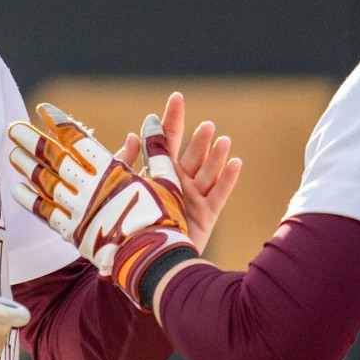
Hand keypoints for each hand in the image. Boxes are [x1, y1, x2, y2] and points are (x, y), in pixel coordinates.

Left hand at [8, 102, 193, 303]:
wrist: (152, 260)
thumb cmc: (164, 219)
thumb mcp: (166, 180)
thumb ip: (157, 149)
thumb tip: (153, 120)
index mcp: (111, 171)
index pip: (78, 140)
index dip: (60, 124)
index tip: (43, 110)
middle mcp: (89, 187)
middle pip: (55, 159)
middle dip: (33, 141)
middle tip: (14, 128)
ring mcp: (78, 210)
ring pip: (47, 183)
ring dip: (28, 167)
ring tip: (13, 154)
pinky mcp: (73, 232)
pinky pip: (46, 213)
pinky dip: (31, 201)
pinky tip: (17, 190)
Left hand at [114, 93, 241, 252]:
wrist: (143, 262)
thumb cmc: (132, 226)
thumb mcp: (125, 188)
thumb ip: (127, 162)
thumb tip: (132, 135)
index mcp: (159, 173)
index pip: (166, 140)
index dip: (171, 119)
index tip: (177, 97)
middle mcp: (178, 182)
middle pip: (191, 156)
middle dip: (198, 141)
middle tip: (206, 126)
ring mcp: (193, 199)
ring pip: (207, 172)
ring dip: (214, 156)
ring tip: (222, 140)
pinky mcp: (205, 216)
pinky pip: (218, 195)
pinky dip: (227, 179)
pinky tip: (235, 162)